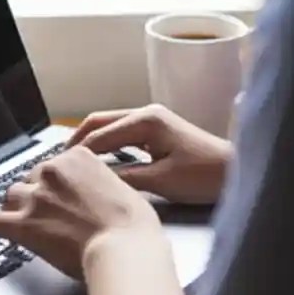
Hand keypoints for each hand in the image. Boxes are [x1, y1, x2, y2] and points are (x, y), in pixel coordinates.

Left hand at [0, 146, 165, 278]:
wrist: (124, 249)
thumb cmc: (133, 225)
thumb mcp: (124, 188)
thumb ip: (101, 183)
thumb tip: (97, 192)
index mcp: (77, 157)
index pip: (54, 164)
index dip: (56, 182)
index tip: (60, 193)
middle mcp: (52, 172)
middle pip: (31, 178)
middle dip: (36, 194)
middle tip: (47, 213)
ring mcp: (35, 198)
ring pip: (10, 195)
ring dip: (14, 207)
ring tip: (18, 219)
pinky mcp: (22, 225)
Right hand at [67, 104, 232, 204]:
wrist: (236, 172)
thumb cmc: (204, 176)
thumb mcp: (161, 180)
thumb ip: (125, 177)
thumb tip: (94, 181)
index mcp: (146, 121)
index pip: (99, 136)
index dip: (77, 154)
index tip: (58, 170)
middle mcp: (146, 114)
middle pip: (98, 122)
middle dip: (77, 142)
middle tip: (57, 163)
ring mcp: (152, 120)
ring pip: (109, 126)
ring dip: (90, 142)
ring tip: (72, 163)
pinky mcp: (157, 131)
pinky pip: (122, 133)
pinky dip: (106, 145)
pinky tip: (98, 162)